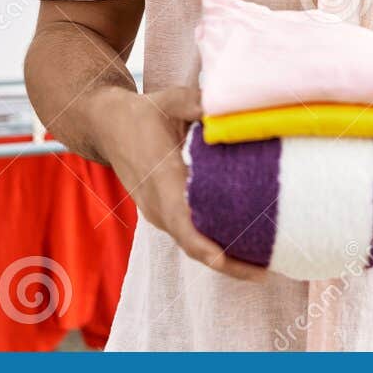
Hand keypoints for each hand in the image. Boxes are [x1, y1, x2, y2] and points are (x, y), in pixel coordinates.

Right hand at [89, 85, 265, 281]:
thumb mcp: (170, 101)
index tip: (223, 259)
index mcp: (161, 180)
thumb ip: (199, 104)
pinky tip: (244, 248)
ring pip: (192, 244)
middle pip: (192, 243)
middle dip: (227, 263)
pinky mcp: (164, 213)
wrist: (107, 125)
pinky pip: (190, 235)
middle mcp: (157, 204)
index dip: (201, 243)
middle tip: (265, 272)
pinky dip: (215, 246)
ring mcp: (159, 213)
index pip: (180, 220)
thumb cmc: (141, 113)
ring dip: (224, 260)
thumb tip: (229, 106)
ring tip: (263, 267)